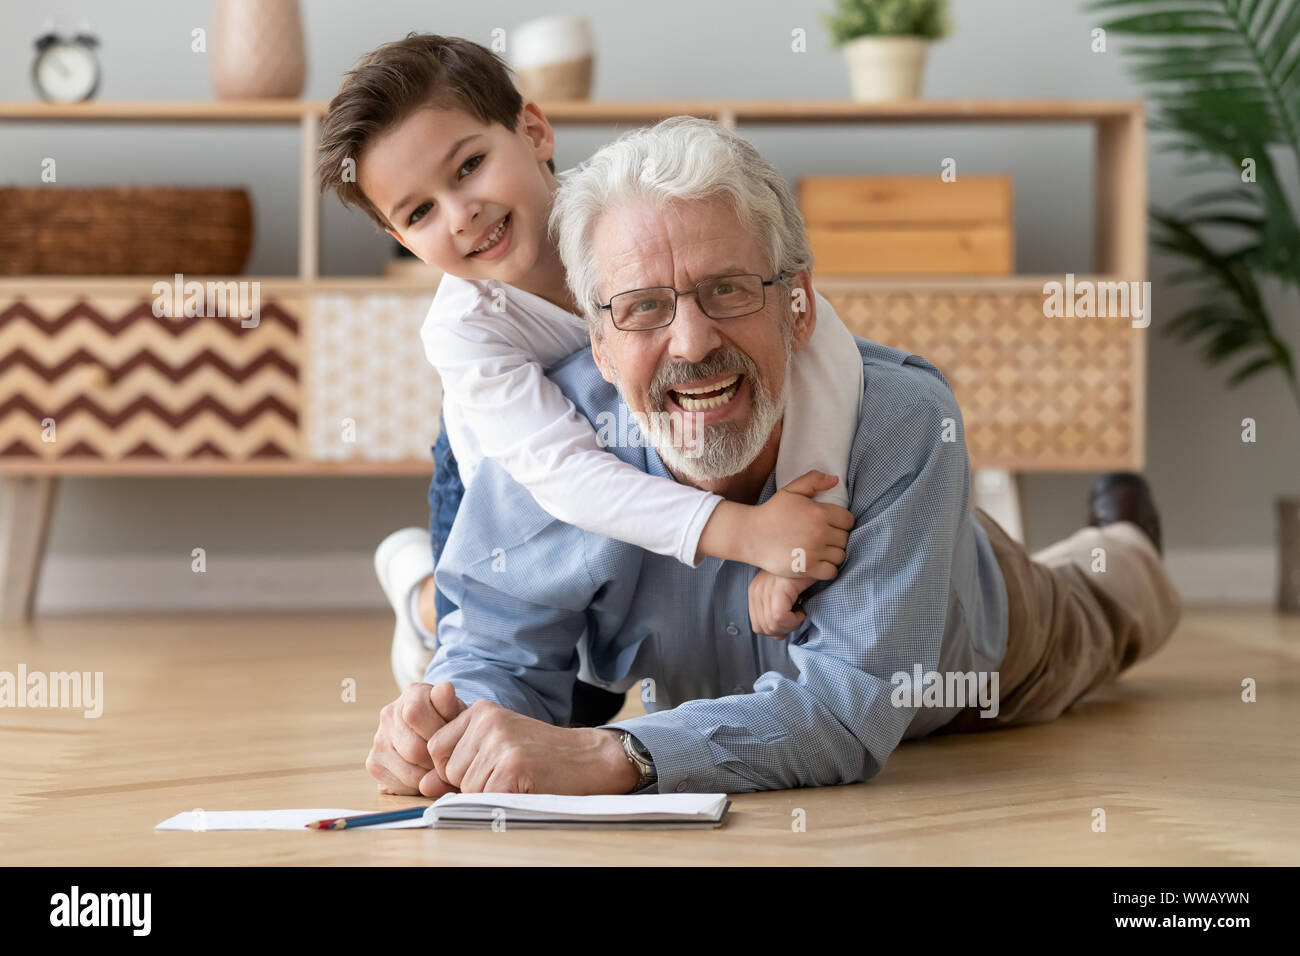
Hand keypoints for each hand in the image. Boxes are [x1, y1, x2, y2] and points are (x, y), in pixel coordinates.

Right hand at [365, 681, 466, 796]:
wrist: (435, 733)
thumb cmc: (448, 721)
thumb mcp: (455, 709)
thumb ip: (450, 702)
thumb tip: (444, 690)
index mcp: (411, 695)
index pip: (415, 714)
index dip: (437, 731)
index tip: (450, 737)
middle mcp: (389, 715)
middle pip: (414, 749)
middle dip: (437, 760)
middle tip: (448, 760)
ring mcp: (378, 740)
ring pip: (409, 772)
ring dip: (430, 776)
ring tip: (439, 768)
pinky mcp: (374, 764)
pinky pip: (400, 785)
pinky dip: (418, 786)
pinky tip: (425, 774)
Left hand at [427, 700, 639, 794]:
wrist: (588, 758)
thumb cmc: (540, 755)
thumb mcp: (497, 747)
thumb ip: (458, 761)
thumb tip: (423, 783)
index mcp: (480, 711)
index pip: (436, 748)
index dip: (453, 768)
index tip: (485, 767)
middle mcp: (487, 721)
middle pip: (447, 769)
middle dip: (470, 782)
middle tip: (506, 772)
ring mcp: (500, 742)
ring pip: (465, 786)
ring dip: (488, 792)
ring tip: (517, 778)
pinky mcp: (512, 766)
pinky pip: (485, 797)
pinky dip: (501, 801)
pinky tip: (524, 786)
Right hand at [745, 470, 853, 578]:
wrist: (751, 534)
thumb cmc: (771, 512)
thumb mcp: (791, 490)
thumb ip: (813, 480)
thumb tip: (835, 480)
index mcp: (820, 512)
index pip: (848, 520)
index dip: (842, 522)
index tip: (831, 525)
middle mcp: (820, 532)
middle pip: (845, 539)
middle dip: (837, 538)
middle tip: (824, 538)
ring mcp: (814, 552)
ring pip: (840, 556)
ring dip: (834, 554)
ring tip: (822, 551)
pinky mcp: (807, 568)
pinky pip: (831, 572)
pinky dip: (828, 569)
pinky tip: (818, 563)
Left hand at [749, 569, 817, 637]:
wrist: (812, 557)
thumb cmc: (803, 577)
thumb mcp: (786, 598)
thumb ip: (779, 617)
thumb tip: (779, 636)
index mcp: (755, 593)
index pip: (758, 627)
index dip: (777, 631)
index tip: (792, 618)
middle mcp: (756, 591)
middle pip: (764, 629)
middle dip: (785, 629)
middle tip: (798, 615)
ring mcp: (764, 590)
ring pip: (773, 625)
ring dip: (792, 624)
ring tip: (801, 610)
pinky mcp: (776, 589)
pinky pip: (780, 618)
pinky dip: (795, 619)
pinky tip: (802, 608)